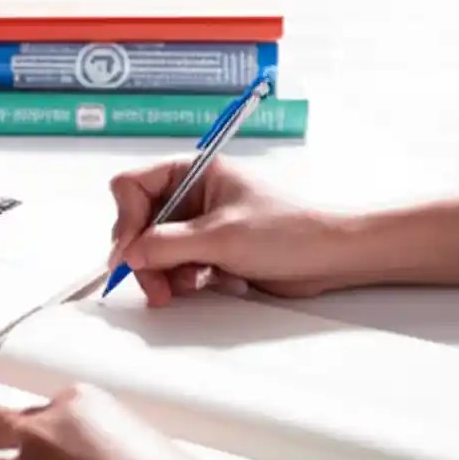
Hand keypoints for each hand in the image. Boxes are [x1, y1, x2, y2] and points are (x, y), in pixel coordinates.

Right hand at [108, 158, 351, 305]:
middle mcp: (191, 195)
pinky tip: (214, 283)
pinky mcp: (209, 251)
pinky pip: (176, 267)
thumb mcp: (221, 237)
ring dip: (167, 273)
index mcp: (192, 171)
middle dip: (145, 257)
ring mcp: (199, 225)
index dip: (126, 220)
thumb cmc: (289, 231)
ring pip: (155, 251)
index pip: (132, 187)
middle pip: (139, 224)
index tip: (131, 252)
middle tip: (155, 287)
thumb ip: (167, 245)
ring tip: (190, 286)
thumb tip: (128, 254)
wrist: (331, 258)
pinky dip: (186, 281)